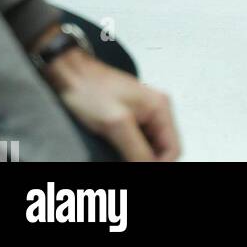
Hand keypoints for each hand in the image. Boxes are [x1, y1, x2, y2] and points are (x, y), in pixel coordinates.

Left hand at [40, 40, 179, 161]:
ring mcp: (143, 113)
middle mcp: (155, 109)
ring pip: (150, 147)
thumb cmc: (91, 90)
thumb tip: (151, 167)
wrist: (73, 74)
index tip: (141, 171)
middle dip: (149, 161)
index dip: (160, 165)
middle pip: (163, 149)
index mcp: (160, 107)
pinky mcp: (130, 117)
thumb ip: (137, 149)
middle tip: (129, 165)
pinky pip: (139, 141)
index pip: (173, 149)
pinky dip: (131, 152)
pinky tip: (118, 154)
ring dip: (139, 158)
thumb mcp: (117, 124)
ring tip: (121, 159)